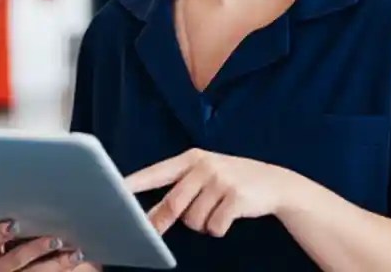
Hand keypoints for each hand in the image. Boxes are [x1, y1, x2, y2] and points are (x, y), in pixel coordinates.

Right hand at [0, 220, 85, 270]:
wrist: (38, 258)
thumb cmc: (26, 235)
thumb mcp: (20, 229)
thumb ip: (23, 220)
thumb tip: (38, 192)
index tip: (13, 224)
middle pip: (16, 259)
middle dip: (36, 249)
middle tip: (56, 240)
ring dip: (57, 263)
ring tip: (75, 253)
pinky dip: (65, 268)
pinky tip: (79, 259)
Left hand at [125, 148, 290, 237]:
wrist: (274, 183)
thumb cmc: (231, 180)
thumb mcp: (206, 175)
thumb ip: (179, 189)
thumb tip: (150, 215)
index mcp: (192, 158)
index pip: (156, 172)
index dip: (135, 183)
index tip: (115, 192)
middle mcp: (204, 166)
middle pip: (172, 203)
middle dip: (163, 222)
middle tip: (154, 232)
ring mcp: (221, 180)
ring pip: (194, 220)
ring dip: (201, 224)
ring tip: (215, 210)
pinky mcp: (236, 197)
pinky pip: (214, 227)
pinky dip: (218, 229)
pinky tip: (229, 216)